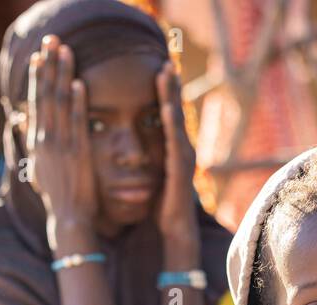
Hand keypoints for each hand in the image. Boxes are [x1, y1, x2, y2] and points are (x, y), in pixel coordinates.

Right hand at [26, 36, 97, 248]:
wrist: (68, 218)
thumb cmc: (57, 194)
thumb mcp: (38, 165)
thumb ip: (29, 140)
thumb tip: (18, 119)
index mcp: (37, 141)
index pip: (35, 102)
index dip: (37, 77)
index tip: (39, 56)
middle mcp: (45, 139)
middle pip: (45, 95)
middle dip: (48, 66)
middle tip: (51, 41)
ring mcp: (60, 145)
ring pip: (59, 103)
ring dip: (63, 75)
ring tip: (66, 52)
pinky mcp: (77, 153)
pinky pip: (77, 122)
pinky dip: (77, 103)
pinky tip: (79, 84)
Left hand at [154, 61, 198, 243]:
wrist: (174, 232)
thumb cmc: (161, 206)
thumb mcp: (152, 175)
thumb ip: (148, 158)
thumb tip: (133, 147)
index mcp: (173, 150)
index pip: (168, 115)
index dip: (165, 93)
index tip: (159, 69)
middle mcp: (182, 150)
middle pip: (176, 110)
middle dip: (172, 86)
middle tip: (167, 60)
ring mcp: (183, 158)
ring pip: (177, 120)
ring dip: (172, 96)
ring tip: (167, 74)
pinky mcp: (180, 170)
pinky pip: (174, 141)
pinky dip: (170, 123)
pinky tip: (166, 107)